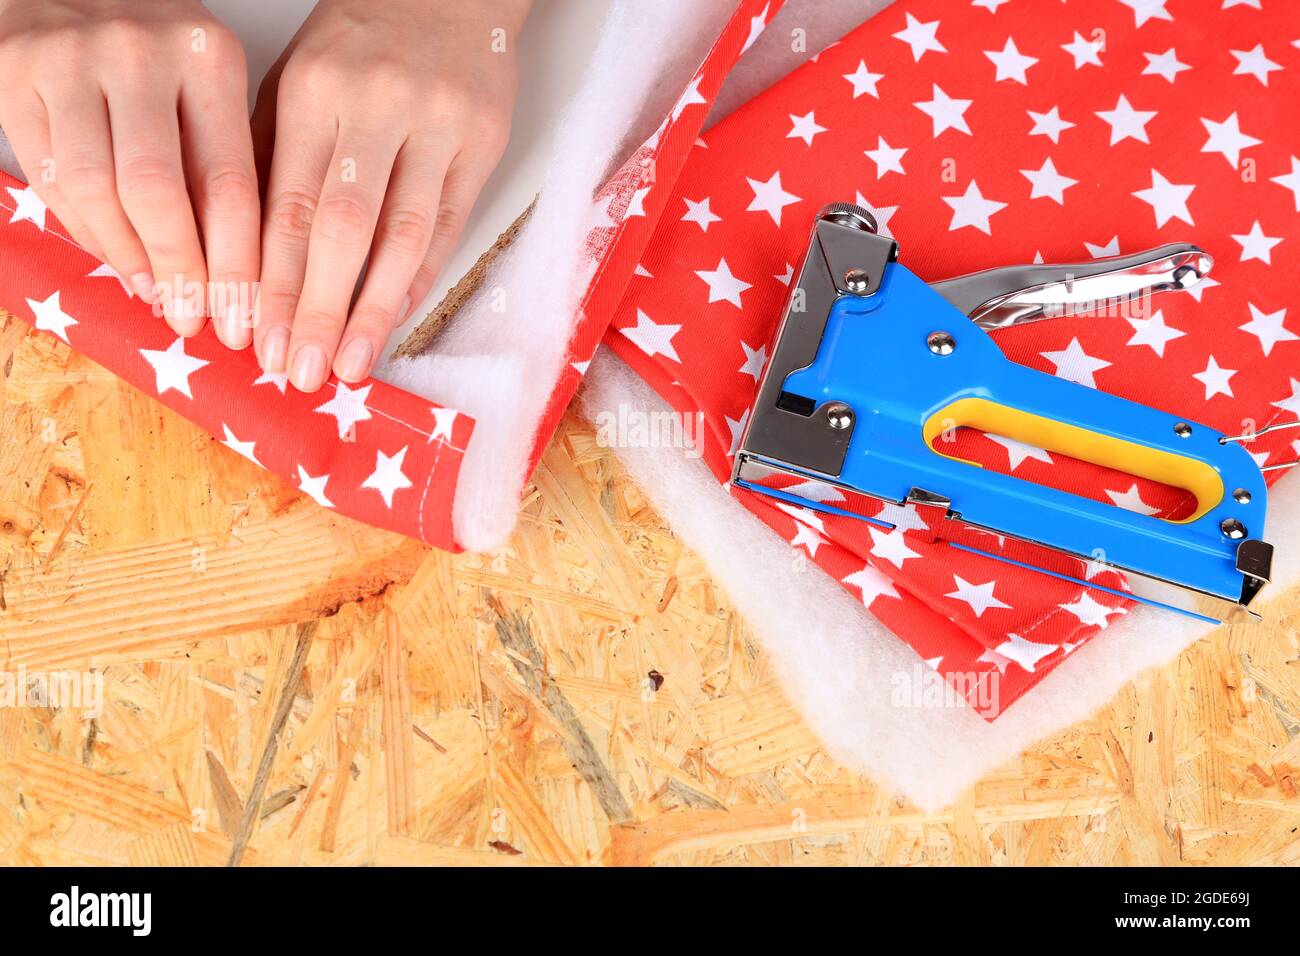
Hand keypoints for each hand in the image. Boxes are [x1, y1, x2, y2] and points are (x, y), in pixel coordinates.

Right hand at [0, 0, 259, 343]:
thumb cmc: (161, 47)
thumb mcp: (211, 83)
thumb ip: (224, 159)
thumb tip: (240, 275)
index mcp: (207, 57)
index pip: (229, 182)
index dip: (237, 263)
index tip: (245, 316)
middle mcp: (138, 52)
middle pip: (158, 193)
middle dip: (180, 271)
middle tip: (195, 321)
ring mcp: (69, 60)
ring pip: (97, 192)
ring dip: (129, 259)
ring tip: (157, 296)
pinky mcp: (15, 74)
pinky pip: (53, 178)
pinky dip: (88, 232)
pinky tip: (118, 259)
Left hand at [252, 0, 528, 390]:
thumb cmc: (359, 40)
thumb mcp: (294, 79)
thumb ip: (271, 158)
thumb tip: (249, 260)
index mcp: (313, 91)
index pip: (289, 205)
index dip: (275, 283)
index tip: (260, 340)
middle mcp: (376, 108)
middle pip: (343, 229)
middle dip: (320, 309)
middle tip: (302, 371)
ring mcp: (437, 127)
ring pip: (402, 235)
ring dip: (375, 309)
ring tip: (352, 365)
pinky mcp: (482, 144)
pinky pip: (447, 225)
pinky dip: (420, 277)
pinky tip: (396, 319)